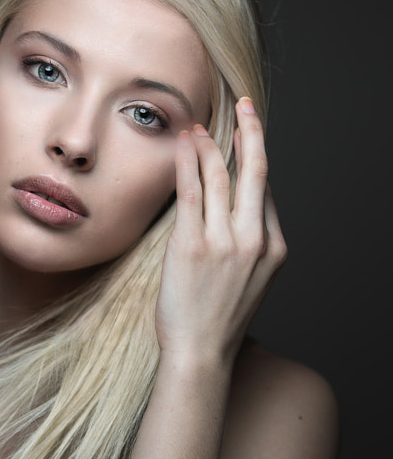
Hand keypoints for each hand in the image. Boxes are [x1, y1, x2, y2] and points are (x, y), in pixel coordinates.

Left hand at [155, 97, 286, 366]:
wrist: (201, 353)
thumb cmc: (219, 319)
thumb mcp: (251, 281)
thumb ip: (249, 245)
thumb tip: (233, 211)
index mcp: (274, 247)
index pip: (265, 192)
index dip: (254, 159)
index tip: (247, 135)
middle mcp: (254, 240)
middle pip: (255, 172)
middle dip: (251, 132)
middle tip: (245, 105)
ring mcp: (224, 242)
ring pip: (221, 177)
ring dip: (210, 145)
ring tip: (199, 126)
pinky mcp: (192, 245)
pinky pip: (191, 192)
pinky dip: (188, 163)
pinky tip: (184, 145)